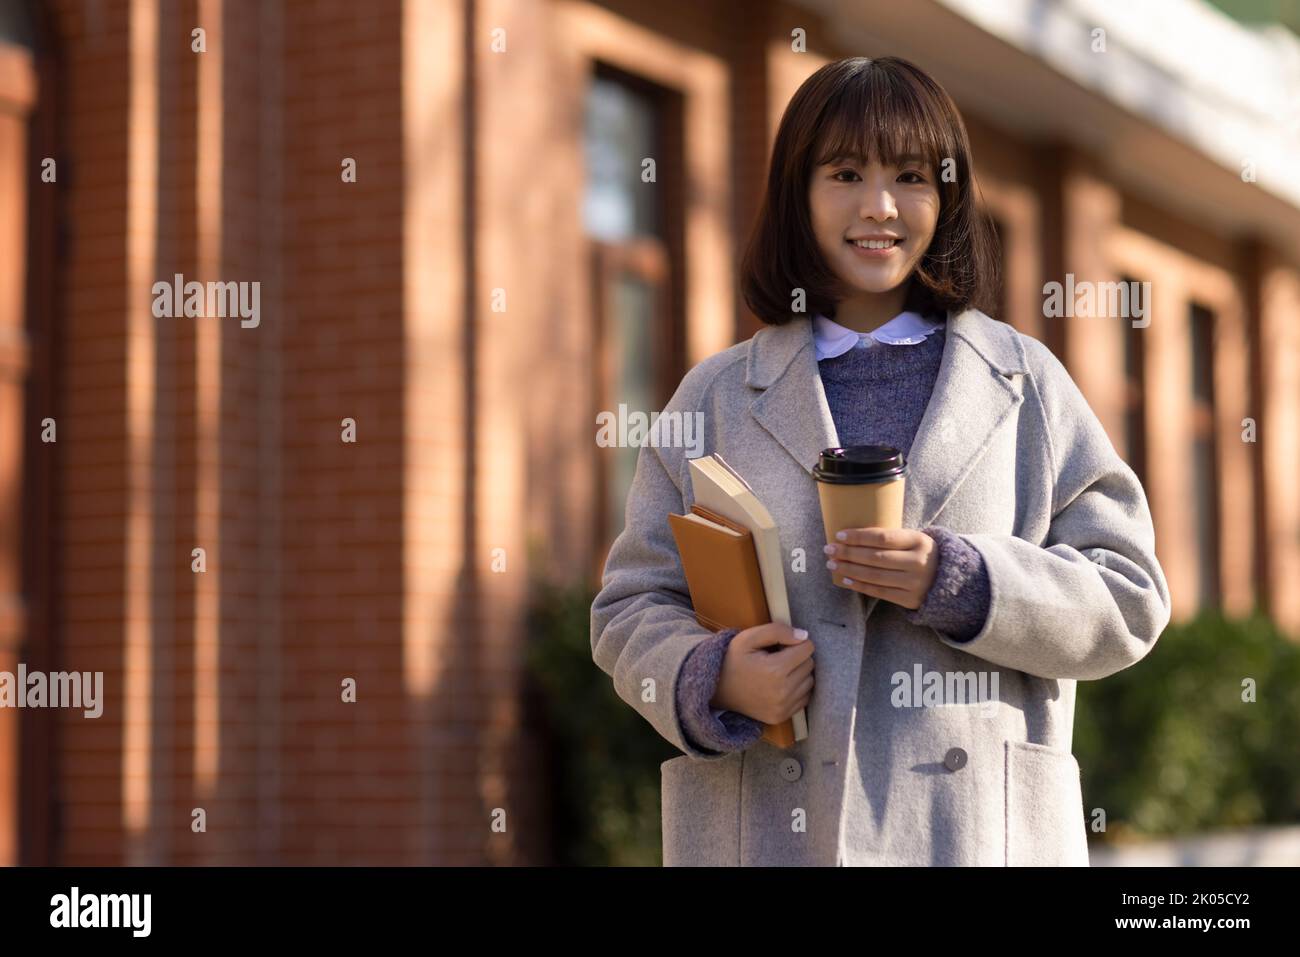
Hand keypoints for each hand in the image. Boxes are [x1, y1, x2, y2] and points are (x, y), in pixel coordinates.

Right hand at [710, 623, 813, 724]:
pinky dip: (797, 689)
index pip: (807, 648)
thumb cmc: (733, 659)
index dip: (795, 642)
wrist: (716, 689)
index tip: (780, 646)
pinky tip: (780, 685)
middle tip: (777, 658)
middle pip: (810, 665)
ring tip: (778, 671)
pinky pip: (804, 698)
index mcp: (776, 670)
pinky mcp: (782, 717)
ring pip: (810, 681)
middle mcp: (783, 692)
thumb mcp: (748, 637)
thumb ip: (777, 631)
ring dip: (799, 673)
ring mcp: (783, 707)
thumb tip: (804, 636)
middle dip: (797, 657)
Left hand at [824, 527, 938, 609]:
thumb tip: (851, 536)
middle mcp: (918, 562)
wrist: (949, 580)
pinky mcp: (909, 599)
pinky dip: (859, 586)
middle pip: (875, 557)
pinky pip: (879, 592)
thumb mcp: (914, 540)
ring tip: (832, 564)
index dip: (858, 537)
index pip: (882, 537)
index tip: (839, 535)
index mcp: (918, 541)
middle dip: (848, 553)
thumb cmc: (921, 553)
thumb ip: (890, 537)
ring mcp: (914, 583)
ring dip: (849, 570)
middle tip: (829, 550)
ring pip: (874, 576)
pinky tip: (845, 580)